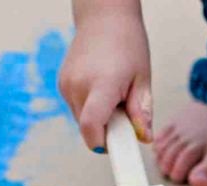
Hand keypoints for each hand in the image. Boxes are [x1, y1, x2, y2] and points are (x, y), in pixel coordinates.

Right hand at [58, 5, 152, 151]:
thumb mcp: (142, 78)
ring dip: (98, 118)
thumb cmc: (126, 42)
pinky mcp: (62, 85)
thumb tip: (144, 138)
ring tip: (112, 95)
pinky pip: (77, 109)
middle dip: (107, 130)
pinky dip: (90, 107)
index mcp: (101, 84)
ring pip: (82, 121)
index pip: (91, 127)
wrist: (103, 16)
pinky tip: (100, 87)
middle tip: (123, 112)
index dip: (102, 145)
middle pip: (89, 129)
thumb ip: (141, 111)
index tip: (115, 148)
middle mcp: (78, 86)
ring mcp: (66, 85)